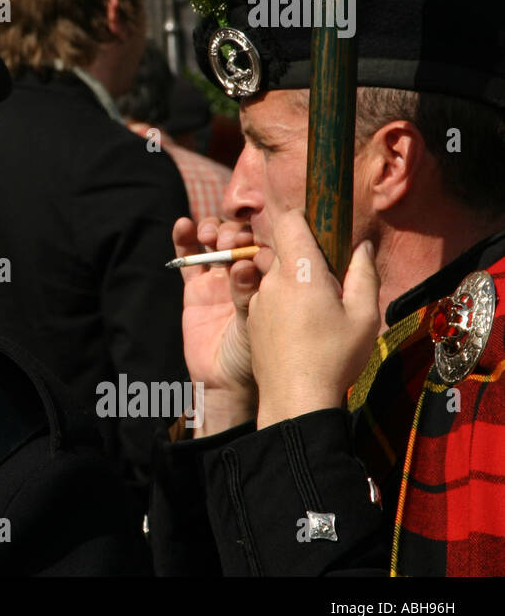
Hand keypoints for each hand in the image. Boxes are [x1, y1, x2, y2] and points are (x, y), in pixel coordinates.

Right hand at [172, 216, 264, 434]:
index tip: (261, 224)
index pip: (272, 242)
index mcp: (276, 278)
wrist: (229, 383)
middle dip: (238, 231)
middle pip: (243, 237)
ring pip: (217, 242)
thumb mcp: (267, 318)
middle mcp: (250, 274)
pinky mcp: (196, 287)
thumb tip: (250, 256)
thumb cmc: (264, 355)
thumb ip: (255, 287)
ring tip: (213, 237)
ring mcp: (222, 279)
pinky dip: (185, 239)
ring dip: (214, 230)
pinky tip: (184, 226)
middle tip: (236, 239)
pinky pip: (189, 258)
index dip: (265, 228)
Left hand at [246, 209, 379, 427]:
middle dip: (303, 253)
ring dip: (292, 279)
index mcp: (298, 271)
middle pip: (282, 248)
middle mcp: (271, 279)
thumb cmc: (334, 356)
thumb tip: (362, 246)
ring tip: (318, 305)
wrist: (295, 399)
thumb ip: (364, 273)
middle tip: (329, 275)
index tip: (322, 227)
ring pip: (273, 273)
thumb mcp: (363, 315)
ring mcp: (258, 299)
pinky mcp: (251, 318)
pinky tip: (301, 324)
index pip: (288, 221)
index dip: (304, 217)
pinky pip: (266, 295)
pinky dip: (282, 299)